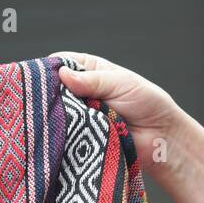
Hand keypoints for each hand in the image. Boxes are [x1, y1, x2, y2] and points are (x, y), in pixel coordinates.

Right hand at [50, 51, 184, 177]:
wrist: (162, 138)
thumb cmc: (148, 104)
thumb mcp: (120, 83)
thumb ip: (92, 80)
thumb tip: (62, 74)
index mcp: (90, 72)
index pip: (62, 64)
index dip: (50, 69)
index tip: (41, 76)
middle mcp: (81, 93)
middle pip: (54, 90)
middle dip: (50, 94)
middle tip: (46, 100)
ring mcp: (79, 116)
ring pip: (57, 113)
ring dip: (58, 116)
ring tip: (58, 118)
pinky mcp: (81, 138)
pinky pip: (66, 135)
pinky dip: (65, 134)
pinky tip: (63, 134)